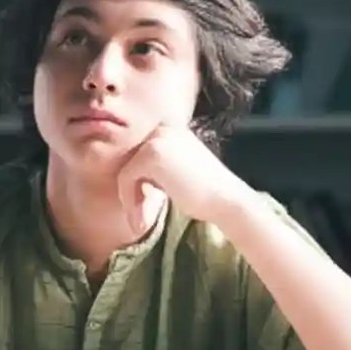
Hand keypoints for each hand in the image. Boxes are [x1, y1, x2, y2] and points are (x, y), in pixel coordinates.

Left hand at [116, 124, 255, 234]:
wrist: (225, 200)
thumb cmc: (203, 193)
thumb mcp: (175, 171)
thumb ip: (155, 167)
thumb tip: (125, 176)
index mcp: (169, 130)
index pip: (137, 156)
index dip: (136, 183)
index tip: (142, 205)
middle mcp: (162, 129)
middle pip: (129, 162)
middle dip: (131, 191)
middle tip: (139, 217)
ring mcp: (157, 140)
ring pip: (125, 171)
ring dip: (130, 199)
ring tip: (140, 220)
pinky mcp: (152, 155)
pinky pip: (126, 178)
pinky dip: (130, 200)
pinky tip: (141, 218)